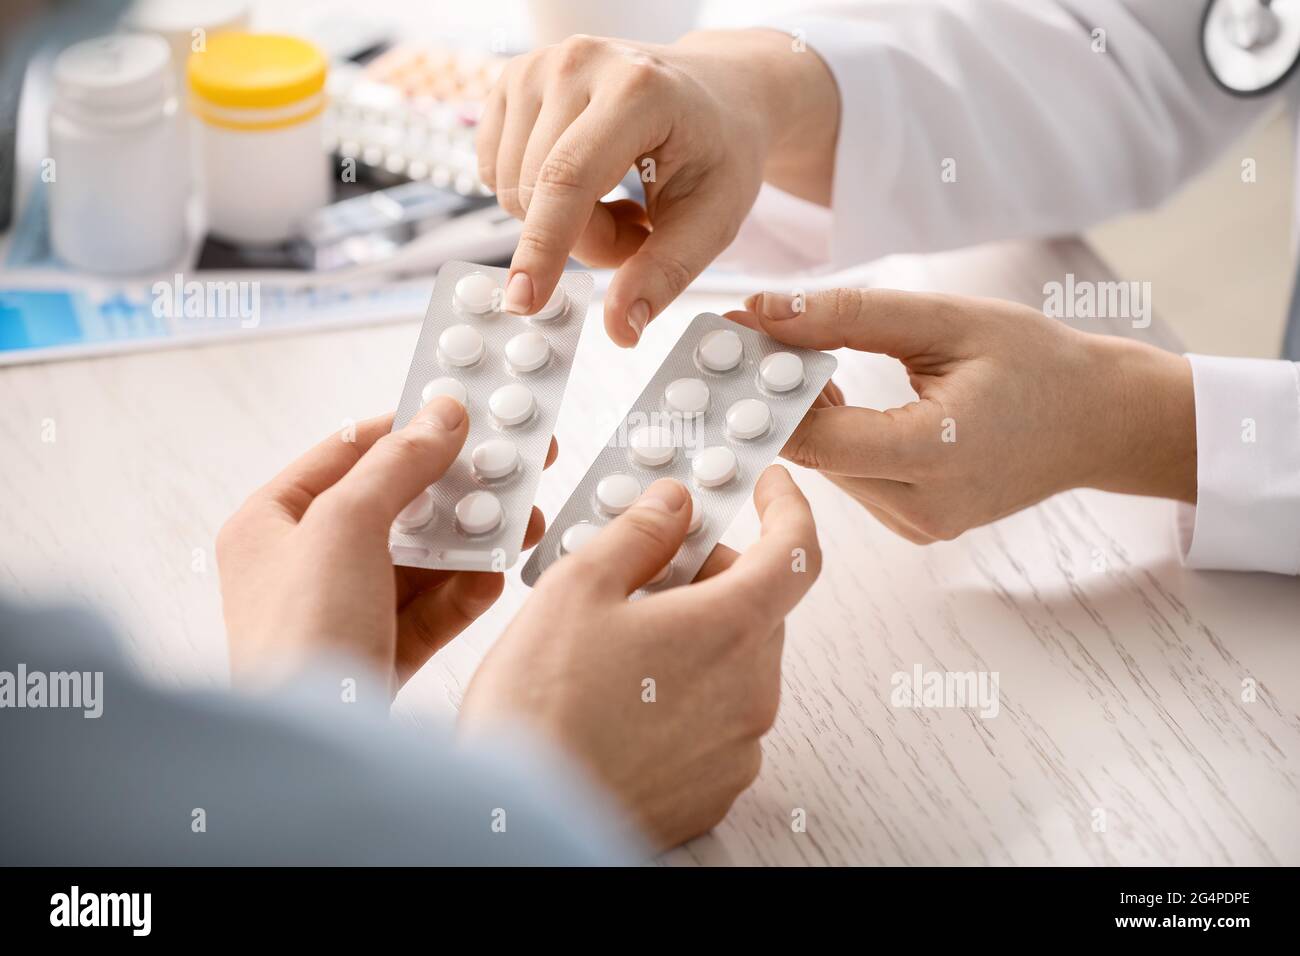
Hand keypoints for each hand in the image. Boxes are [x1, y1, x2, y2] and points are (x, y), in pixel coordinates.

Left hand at [217, 397, 552, 691]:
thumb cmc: (298, 638)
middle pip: (395, 506)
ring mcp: (343, 612)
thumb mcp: (345, 525)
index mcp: (270, 525)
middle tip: (516, 462)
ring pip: (421, 558)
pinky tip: (500, 574)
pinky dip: (467, 590)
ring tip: (522, 518)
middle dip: (457, 489)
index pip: (347, 453)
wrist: (313, 759)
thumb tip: (441, 414)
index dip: (408, 428)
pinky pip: (432, 609)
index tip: (466, 411)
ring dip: (472, 539)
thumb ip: (399, 463)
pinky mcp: (379, 654)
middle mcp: (303, 566)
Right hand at [460, 468, 819, 849]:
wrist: (515, 819)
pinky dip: (688, 695)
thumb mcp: (578, 588)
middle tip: (651, 568)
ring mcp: (737, 748)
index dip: (788, 509)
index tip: (769, 489)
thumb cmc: (540, 708)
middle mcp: (751, 692)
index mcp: (729, 629)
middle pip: (759, 608)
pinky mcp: (714, 789)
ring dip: (698, 637)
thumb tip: (673, 506)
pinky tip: (625, 697)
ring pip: (737, 666)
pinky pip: (719, 721)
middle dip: (714, 575)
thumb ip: (640, 533)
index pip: (796, 552)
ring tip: (621, 641)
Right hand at [476, 29, 837, 344]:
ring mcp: (537, 64)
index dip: (543, 247)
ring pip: (511, 189)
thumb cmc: (719, 153)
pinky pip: (496, 174)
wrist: (716, 93)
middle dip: (583, 240)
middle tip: (639, 228)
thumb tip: (620, 331)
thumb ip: (665, 275)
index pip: (568, 179)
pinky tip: (584, 180)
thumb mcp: (713, 220)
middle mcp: (577, 63)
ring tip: (616, 198)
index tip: (524, 303)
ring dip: (561, 222)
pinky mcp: (511, 80)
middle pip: (537, 194)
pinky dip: (537, 198)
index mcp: (636, 88)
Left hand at [728, 289, 1195, 543]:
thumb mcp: (945, 319)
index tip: (732, 345)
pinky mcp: (918, 528)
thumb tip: (762, 312)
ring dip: (811, 418)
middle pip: (815, 456)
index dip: (766, 391)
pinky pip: (854, 481)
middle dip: (782, 399)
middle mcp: (923, 508)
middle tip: (760, 341)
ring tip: (821, 365)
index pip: (817, 437)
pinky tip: (851, 402)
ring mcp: (921, 526)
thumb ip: (848, 316)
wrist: (1099, 421)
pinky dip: (839, 440)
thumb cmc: (1035, 360)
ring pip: (828, 470)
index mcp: (937, 455)